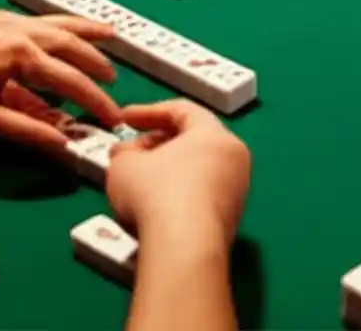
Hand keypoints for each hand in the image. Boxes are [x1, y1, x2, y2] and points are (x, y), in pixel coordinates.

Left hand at [0, 8, 119, 152]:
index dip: (95, 102)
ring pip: (58, 25)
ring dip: (86, 32)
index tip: (112, 118)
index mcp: (21, 55)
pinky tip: (59, 29)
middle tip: (113, 82)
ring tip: (109, 33)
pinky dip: (60, 24)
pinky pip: (40, 20)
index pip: (72, 81)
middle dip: (97, 65)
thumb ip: (24, 128)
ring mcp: (7, 20)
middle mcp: (21, 31)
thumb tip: (60, 143)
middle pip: (72, 47)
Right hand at [106, 100, 250, 242]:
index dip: (148, 112)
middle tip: (130, 153)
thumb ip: (124, 152)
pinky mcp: (232, 219)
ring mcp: (237, 190)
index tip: (124, 118)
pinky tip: (154, 207)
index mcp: (214, 134)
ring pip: (198, 169)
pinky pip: (202, 194)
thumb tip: (125, 152)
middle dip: (157, 143)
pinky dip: (179, 193)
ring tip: (137, 181)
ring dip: (167, 170)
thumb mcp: (124, 165)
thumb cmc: (156, 194)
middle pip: (193, 140)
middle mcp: (234, 157)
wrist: (185, 249)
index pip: (182, 110)